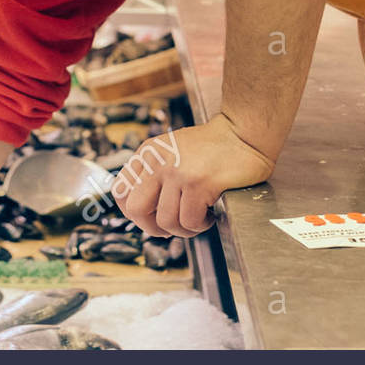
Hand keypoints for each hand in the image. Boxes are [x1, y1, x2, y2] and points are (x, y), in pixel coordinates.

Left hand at [112, 113, 274, 237]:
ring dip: (184, 230)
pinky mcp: (198, 183)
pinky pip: (189, 221)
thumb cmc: (213, 147)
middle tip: (173, 227)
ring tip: (199, 218)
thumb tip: (145, 214)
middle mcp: (157, 161)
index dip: (134, 213)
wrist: (243, 134)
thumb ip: (155, 173)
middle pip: (136, 210)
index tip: (152, 217)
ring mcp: (176, 172)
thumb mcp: (172, 151)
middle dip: (153, 228)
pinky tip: (210, 214)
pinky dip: (201, 225)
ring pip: (166, 221)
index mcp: (147, 153)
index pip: (120, 191)